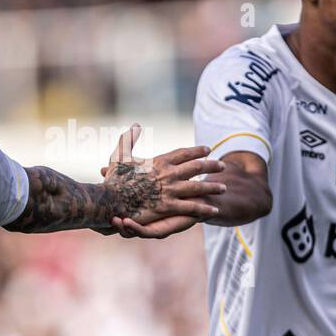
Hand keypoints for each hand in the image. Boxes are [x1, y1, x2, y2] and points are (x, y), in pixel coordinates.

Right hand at [100, 124, 225, 238]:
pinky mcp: (169, 206)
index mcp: (159, 161)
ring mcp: (170, 190)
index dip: (196, 151)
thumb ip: (129, 139)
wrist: (111, 198)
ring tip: (223, 187)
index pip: (183, 153)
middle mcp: (168, 174)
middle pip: (196, 167)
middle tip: (222, 165)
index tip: (207, 149)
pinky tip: (214, 210)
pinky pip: (191, 207)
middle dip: (211, 166)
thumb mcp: (120, 155)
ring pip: (198, 187)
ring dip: (212, 187)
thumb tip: (136, 125)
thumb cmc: (114, 179)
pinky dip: (204, 208)